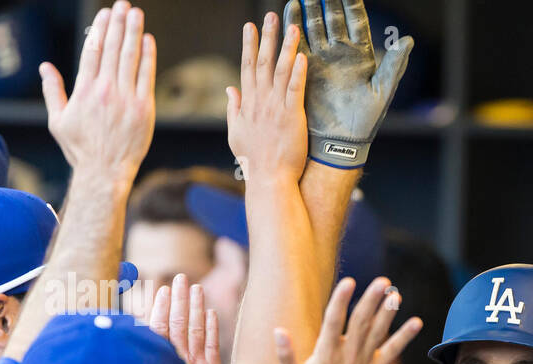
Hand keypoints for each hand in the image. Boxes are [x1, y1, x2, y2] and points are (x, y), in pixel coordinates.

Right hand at [39, 2, 155, 180]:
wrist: (105, 173)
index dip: (100, 29)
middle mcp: (105, 90)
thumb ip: (52, 91)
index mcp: (84, 90)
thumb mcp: (58, 121)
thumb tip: (45, 67)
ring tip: (136, 14)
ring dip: (134, 33)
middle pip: (113, 48)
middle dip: (119, 23)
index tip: (104, 14)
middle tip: (123, 5)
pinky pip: (147, 76)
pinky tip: (148, 41)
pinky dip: (148, 56)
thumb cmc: (80, 150)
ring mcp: (126, 99)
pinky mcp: (144, 109)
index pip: (92, 51)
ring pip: (130, 58)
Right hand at [148, 275, 221, 363]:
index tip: (163, 290)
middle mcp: (178, 361)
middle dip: (180, 299)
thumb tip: (133, 330)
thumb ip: (146, 354)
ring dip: (196, 307)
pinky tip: (212, 313)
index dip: (162, 308)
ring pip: (197, 330)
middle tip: (181, 278)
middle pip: (179, 324)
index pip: (160, 328)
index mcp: (160, 362)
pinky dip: (213, 328)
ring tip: (197, 287)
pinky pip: (213, 346)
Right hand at [227, 12, 308, 180]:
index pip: (247, 67)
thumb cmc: (254, 161)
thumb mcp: (236, 133)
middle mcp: (260, 101)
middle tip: (271, 15)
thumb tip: (230, 88)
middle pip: (262, 62)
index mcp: (248, 103)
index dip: (249, 44)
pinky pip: (295, 90)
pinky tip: (302, 56)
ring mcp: (276, 108)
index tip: (250, 26)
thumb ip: (234, 108)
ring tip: (292, 27)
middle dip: (267, 37)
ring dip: (286, 47)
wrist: (268, 179)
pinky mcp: (292, 117)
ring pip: (280, 71)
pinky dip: (298, 73)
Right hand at [275, 275, 420, 363]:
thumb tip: (278, 330)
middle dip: (372, 300)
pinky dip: (405, 337)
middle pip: (361, 322)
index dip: (341, 300)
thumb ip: (285, 355)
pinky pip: (393, 351)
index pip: (333, 321)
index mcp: (326, 354)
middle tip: (383, 281)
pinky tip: (417, 323)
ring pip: (377, 332)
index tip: (349, 281)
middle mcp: (348, 355)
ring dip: (388, 312)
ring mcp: (364, 363)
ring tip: (396, 293)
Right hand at [284, 0, 412, 167]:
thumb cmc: (365, 121)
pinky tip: (292, 9)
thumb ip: (394, 64)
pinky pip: (298, 43)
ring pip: (315, 26)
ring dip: (310, 8)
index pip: (357, 21)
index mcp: (361, 56)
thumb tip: (408, 40)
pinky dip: (294, 26)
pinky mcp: (305, 69)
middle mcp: (341, 54)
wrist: (340, 142)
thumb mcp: (382, 91)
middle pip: (333, 18)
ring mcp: (323, 59)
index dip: (352, 3)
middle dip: (327, 0)